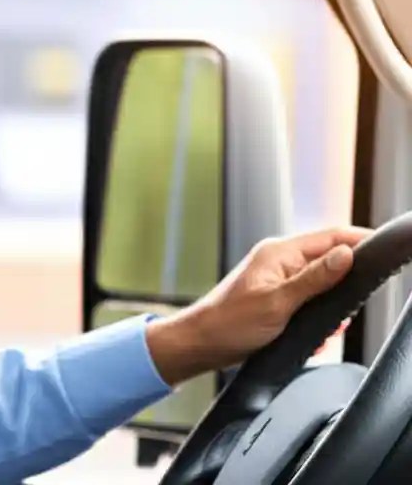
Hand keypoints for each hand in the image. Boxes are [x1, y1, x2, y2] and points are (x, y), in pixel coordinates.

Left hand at [145, 227, 371, 385]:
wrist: (200, 344)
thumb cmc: (228, 323)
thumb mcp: (278, 302)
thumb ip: (314, 279)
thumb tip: (345, 255)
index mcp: (279, 253)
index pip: (330, 236)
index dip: (358, 241)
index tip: (380, 253)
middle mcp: (279, 262)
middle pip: (329, 262)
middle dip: (343, 287)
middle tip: (342, 310)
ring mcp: (278, 280)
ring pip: (321, 286)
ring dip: (328, 309)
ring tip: (321, 329)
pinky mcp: (276, 299)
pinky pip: (309, 303)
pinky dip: (315, 320)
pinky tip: (310, 337)